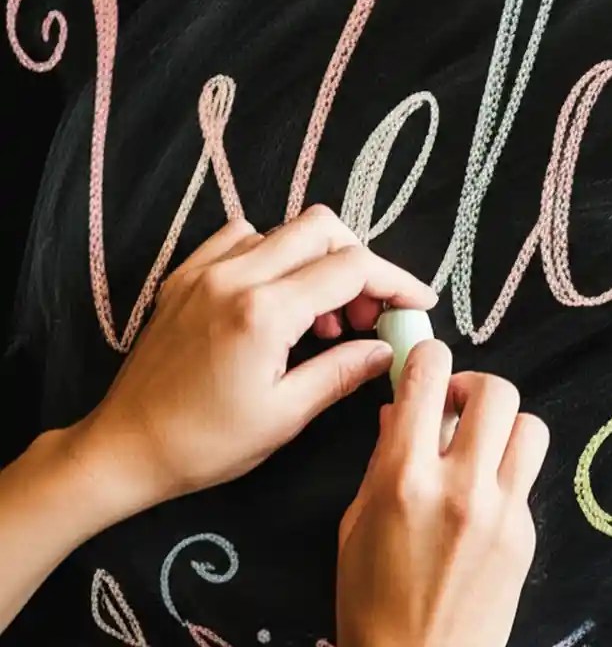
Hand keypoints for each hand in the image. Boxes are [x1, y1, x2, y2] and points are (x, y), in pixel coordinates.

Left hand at [64, 205, 436, 515]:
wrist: (125, 449)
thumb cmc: (204, 443)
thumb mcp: (285, 415)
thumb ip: (342, 372)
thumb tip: (387, 350)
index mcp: (263, 312)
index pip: (352, 268)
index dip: (397, 281)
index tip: (419, 304)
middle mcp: (233, 277)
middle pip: (322, 229)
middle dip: (361, 263)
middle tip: (373, 313)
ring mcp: (205, 272)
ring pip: (284, 231)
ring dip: (319, 261)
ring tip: (327, 320)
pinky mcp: (185, 278)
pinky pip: (241, 238)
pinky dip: (275, 256)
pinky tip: (279, 299)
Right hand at [336, 342, 549, 646]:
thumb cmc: (371, 601)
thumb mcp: (356, 524)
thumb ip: (381, 460)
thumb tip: (397, 412)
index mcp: (404, 479)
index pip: (427, 379)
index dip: (425, 356)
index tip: (422, 361)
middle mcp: (460, 487)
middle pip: (496, 392)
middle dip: (472, 386)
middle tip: (455, 405)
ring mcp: (501, 511)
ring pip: (529, 426)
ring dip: (504, 425)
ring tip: (480, 445)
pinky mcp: (525, 534)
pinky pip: (526, 477)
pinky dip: (506, 473)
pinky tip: (482, 497)